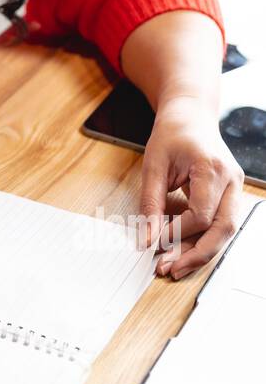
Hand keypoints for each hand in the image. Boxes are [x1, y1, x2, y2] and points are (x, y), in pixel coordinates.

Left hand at [138, 95, 245, 279]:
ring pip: (226, 230)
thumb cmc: (172, 133)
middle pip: (223, 229)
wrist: (190, 115)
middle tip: (169, 269)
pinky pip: (221, 222)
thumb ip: (150, 203)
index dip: (178, 233)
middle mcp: (231, 180)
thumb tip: (147, 239)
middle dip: (197, 254)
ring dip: (202, 251)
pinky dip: (204, 238)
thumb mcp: (153, 165)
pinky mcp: (231, 194)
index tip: (155, 242)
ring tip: (175, 265)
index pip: (201, 215)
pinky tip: (183, 249)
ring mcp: (235, 187)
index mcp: (212, 168)